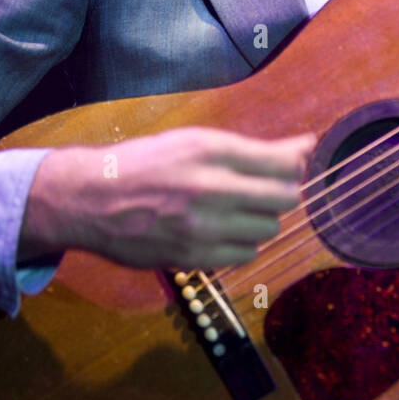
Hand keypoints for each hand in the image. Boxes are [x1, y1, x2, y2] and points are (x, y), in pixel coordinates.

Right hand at [18, 125, 315, 269]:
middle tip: (266, 190)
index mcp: (211, 151)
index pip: (283, 164)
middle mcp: (210, 189)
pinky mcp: (193, 258)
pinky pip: (245, 256)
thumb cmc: (146, 163)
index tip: (289, 167)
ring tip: (239, 211)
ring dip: (262, 220)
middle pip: (284, 199)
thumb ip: (254, 149)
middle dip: (283, 194)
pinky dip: (243, 244)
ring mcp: (202, 228)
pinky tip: (224, 232)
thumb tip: (308, 146)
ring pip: (267, 230)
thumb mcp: (196, 141)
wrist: (91, 199)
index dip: (294, 166)